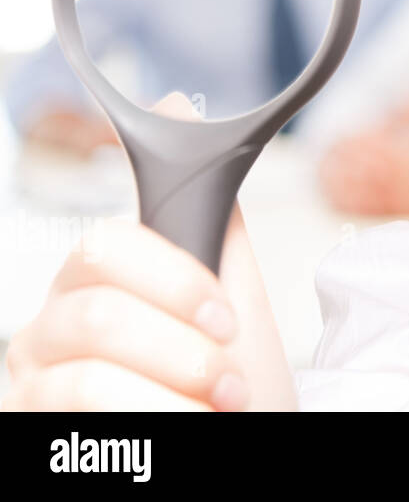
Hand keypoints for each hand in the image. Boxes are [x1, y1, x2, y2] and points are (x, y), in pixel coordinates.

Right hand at [2, 94, 297, 410]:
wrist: (239, 444)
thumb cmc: (232, 383)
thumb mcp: (232, 293)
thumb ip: (210, 210)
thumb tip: (178, 105)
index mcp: (97, 282)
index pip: (103, 247)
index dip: (175, 281)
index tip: (227, 320)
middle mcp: (50, 331)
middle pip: (96, 315)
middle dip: (181, 351)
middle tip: (230, 381)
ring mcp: (34, 386)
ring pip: (89, 377)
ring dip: (175, 396)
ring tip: (217, 411)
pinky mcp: (30, 431)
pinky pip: (80, 422)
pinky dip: (156, 426)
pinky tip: (185, 432)